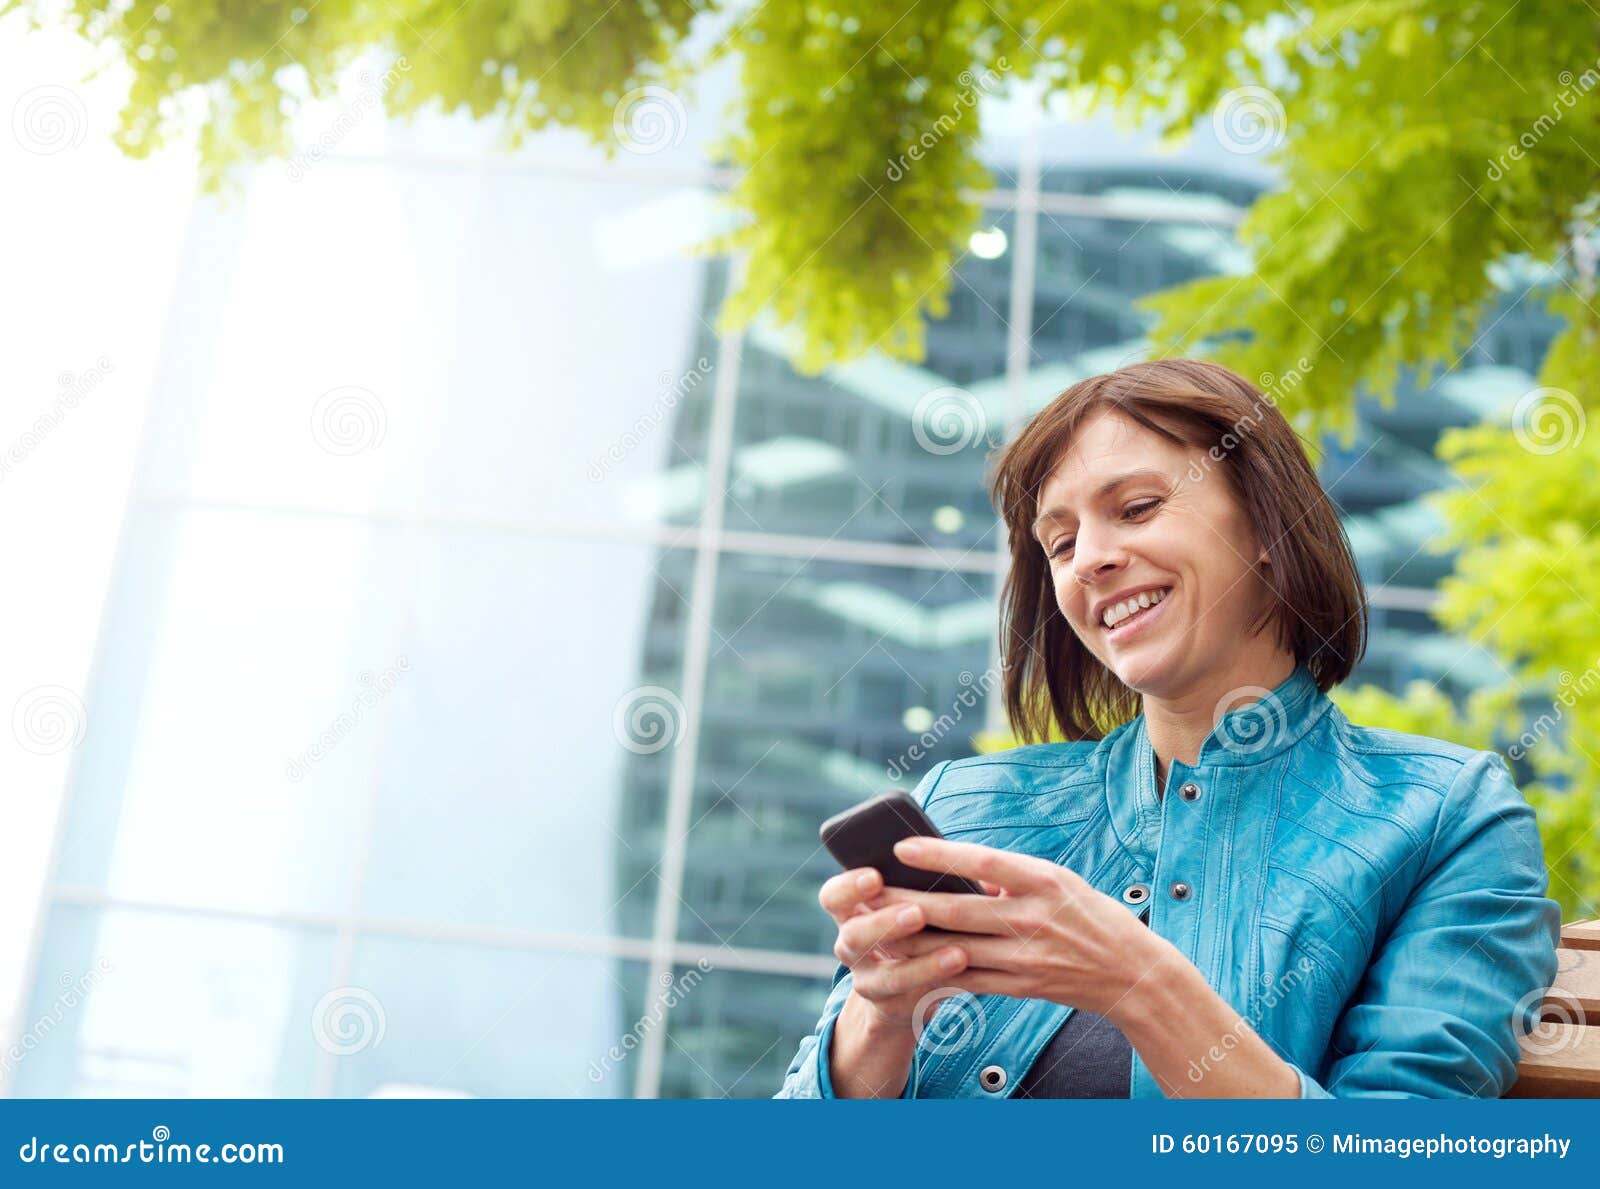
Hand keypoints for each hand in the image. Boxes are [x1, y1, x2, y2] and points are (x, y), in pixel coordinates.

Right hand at [818, 865, 970, 1033]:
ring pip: (888, 977)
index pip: (833, 897)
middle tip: (917, 912)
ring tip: (958, 953)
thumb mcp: (908, 904)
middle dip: (884, 924)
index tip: (876, 876)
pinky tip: (966, 974)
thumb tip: (978, 872)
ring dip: (923, 965)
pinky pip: (917, 999)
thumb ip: (927, 886)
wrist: (905, 990)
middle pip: (852, 936)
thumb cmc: (916, 928)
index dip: (849, 887)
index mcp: (851, 912)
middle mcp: (852, 947)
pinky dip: (943, 986)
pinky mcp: (894, 1008)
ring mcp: (869, 982)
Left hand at [878, 836, 1179, 1021]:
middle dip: (906, 901)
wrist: (1133, 974)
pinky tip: (908, 962)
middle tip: (867, 890)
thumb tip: (963, 870)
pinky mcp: (1021, 986)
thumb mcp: (1059, 881)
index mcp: (1044, 881)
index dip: (939, 854)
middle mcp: (1033, 918)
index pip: (983, 862)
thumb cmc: (1093, 916)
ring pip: (953, 948)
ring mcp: (1026, 956)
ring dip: (909, 939)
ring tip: (875, 927)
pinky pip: (969, 978)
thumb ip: (1011, 877)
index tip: (901, 847)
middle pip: (956, 909)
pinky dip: (934, 969)